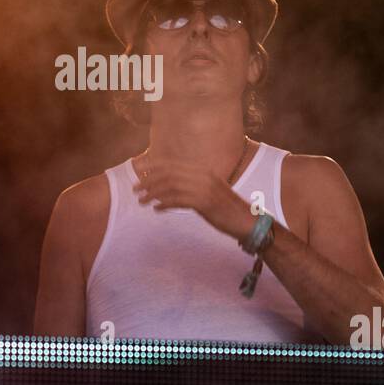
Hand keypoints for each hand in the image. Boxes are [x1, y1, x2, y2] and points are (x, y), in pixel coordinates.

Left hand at [132, 157, 256, 240]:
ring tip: (141, 201)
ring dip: (152, 194)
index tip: (138, 170)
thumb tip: (170, 185)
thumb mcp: (210, 190)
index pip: (172, 163)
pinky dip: (164, 204)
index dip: (153, 166)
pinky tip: (156, 209)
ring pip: (170, 187)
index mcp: (203, 170)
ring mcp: (204, 188)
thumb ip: (193, 184)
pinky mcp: (205, 203)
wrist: (248, 220)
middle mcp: (203, 175)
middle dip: (148, 180)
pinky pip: (178, 200)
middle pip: (168, 173)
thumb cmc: (227, 208)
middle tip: (135, 189)